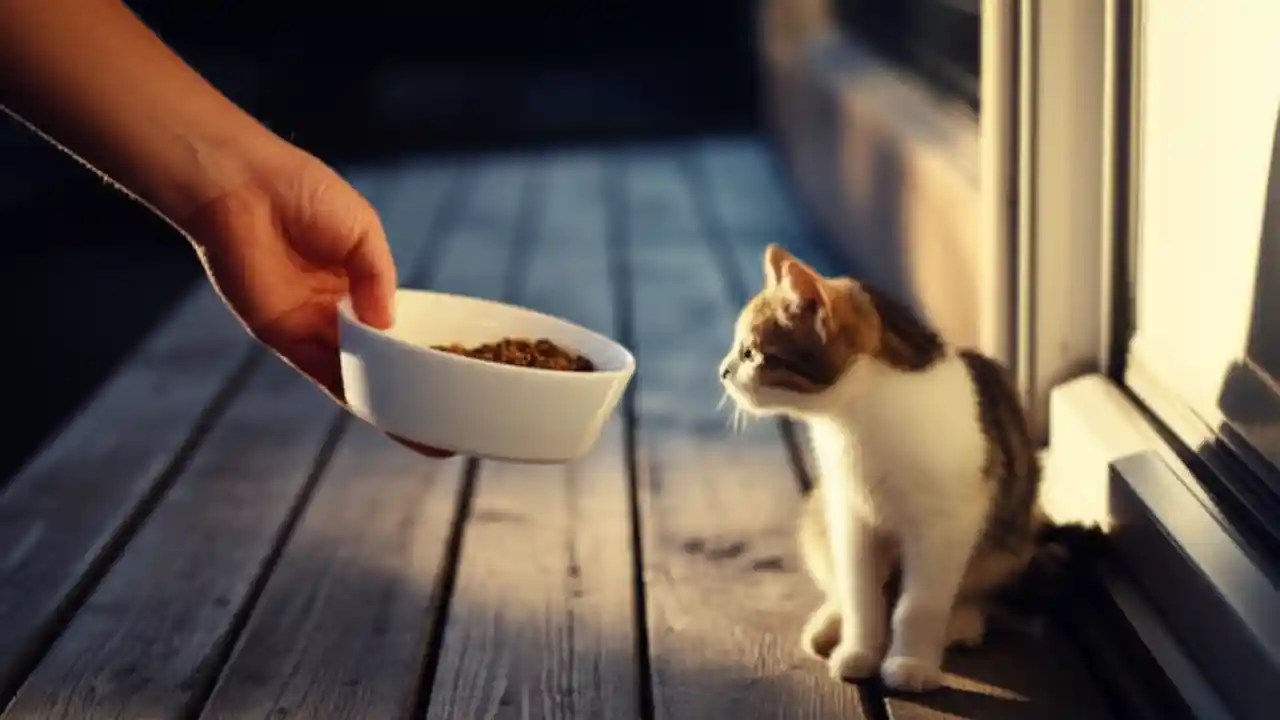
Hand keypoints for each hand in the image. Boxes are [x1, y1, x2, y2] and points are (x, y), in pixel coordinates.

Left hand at [180, 142, 451, 457]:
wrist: (242, 188)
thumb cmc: (300, 193)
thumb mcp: (362, 230)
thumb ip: (379, 278)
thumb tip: (390, 326)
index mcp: (359, 281)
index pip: (398, 325)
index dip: (426, 349)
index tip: (460, 371)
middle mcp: (339, 310)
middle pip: (382, 359)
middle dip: (414, 388)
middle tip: (453, 420)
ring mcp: (313, 326)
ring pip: (357, 375)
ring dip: (389, 404)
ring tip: (429, 432)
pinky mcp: (285, 337)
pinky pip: (324, 374)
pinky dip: (354, 394)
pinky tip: (386, 413)